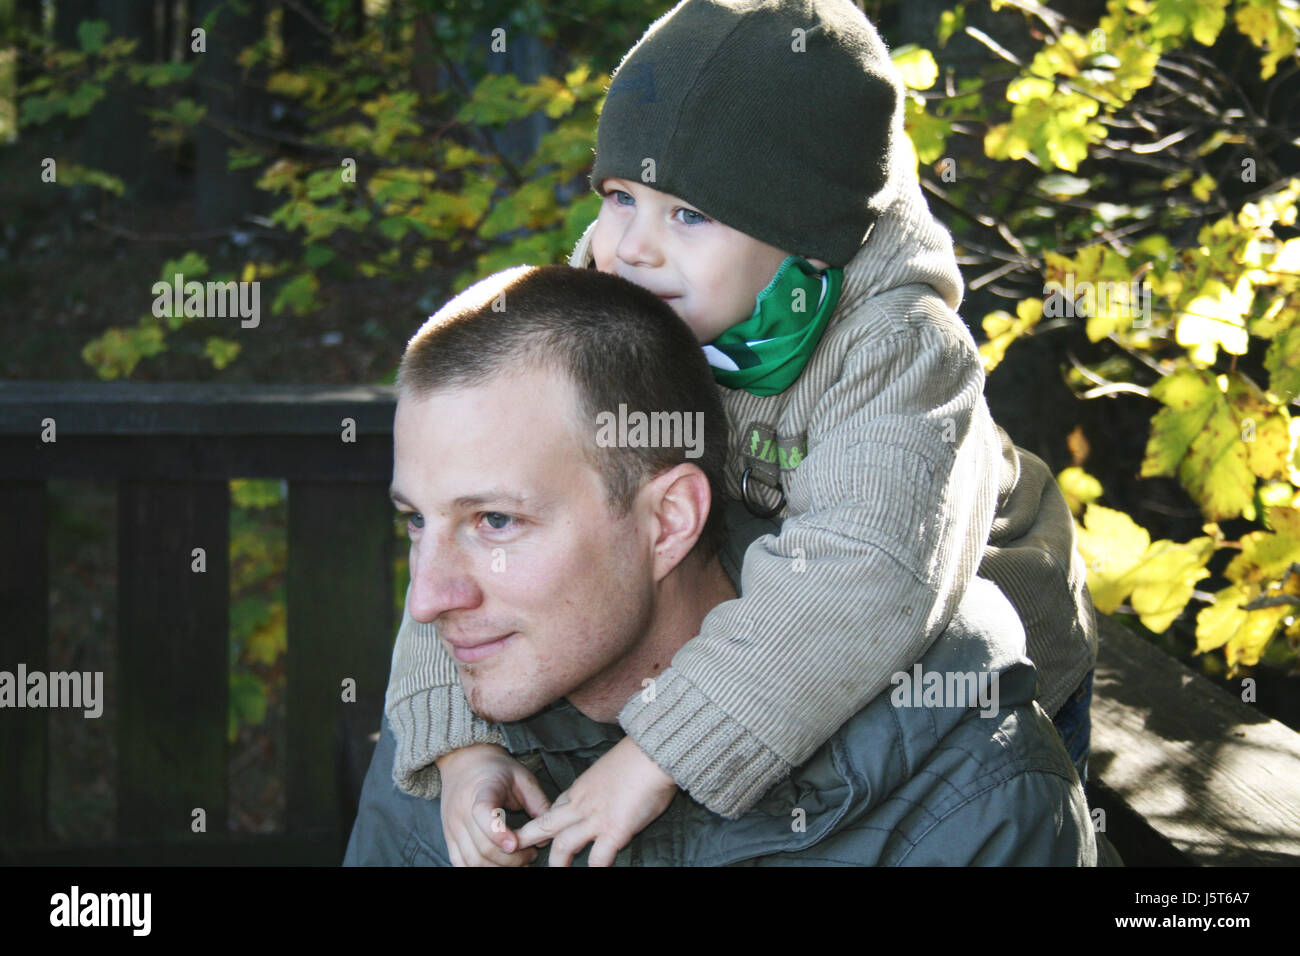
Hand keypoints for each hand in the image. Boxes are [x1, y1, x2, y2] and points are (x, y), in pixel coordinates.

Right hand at [436, 743, 550, 866]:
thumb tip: (546, 834)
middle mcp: (461, 812)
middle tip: (530, 855)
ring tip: (518, 861)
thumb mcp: (522, 777)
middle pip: (482, 847)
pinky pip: (460, 863)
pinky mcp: (449, 838)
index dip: (498, 833)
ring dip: (497, 868)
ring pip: (472, 861)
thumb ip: (538, 803)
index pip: (483, 814)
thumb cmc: (496, 770)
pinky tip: (498, 865)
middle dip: (511, 859)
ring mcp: (452, 827)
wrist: (464, 762)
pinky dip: (479, 869)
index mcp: (481, 791)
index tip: (515, 844)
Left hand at [514, 736, 677, 865]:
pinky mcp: (615, 831)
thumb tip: (607, 796)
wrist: (652, 753)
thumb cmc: (637, 758)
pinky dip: (594, 869)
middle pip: (545, 825)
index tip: (538, 834)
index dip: (543, 823)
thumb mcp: (607, 769)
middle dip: (528, 840)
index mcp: (580, 788)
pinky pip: (598, 858)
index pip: (553, 809)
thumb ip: (600, 787)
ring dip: (558, 862)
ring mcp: (596, 818)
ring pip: (563, 845)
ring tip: (557, 872)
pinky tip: (595, 872)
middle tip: (516, 849)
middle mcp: (582, 804)